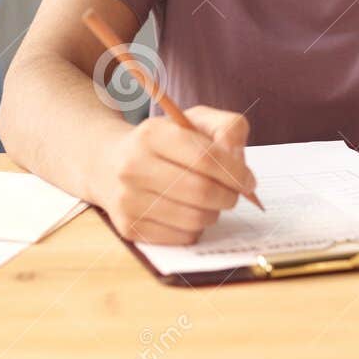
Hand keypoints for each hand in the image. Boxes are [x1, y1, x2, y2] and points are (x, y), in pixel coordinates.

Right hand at [96, 106, 254, 244]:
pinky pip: (182, 237)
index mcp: (152, 134)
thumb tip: (238, 158)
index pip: (205, 157)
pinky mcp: (129, 228)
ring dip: (213, 213)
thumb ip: (227, 128)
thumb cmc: (165, 143)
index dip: (235, 172)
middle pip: (201, 191)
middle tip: (234, 194)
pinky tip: (188, 212)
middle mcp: (133, 166)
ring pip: (195, 218)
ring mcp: (128, 200)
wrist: (110, 164)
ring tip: (208, 201)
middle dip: (229, 196)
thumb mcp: (194, 121)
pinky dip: (196, 228)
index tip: (248, 181)